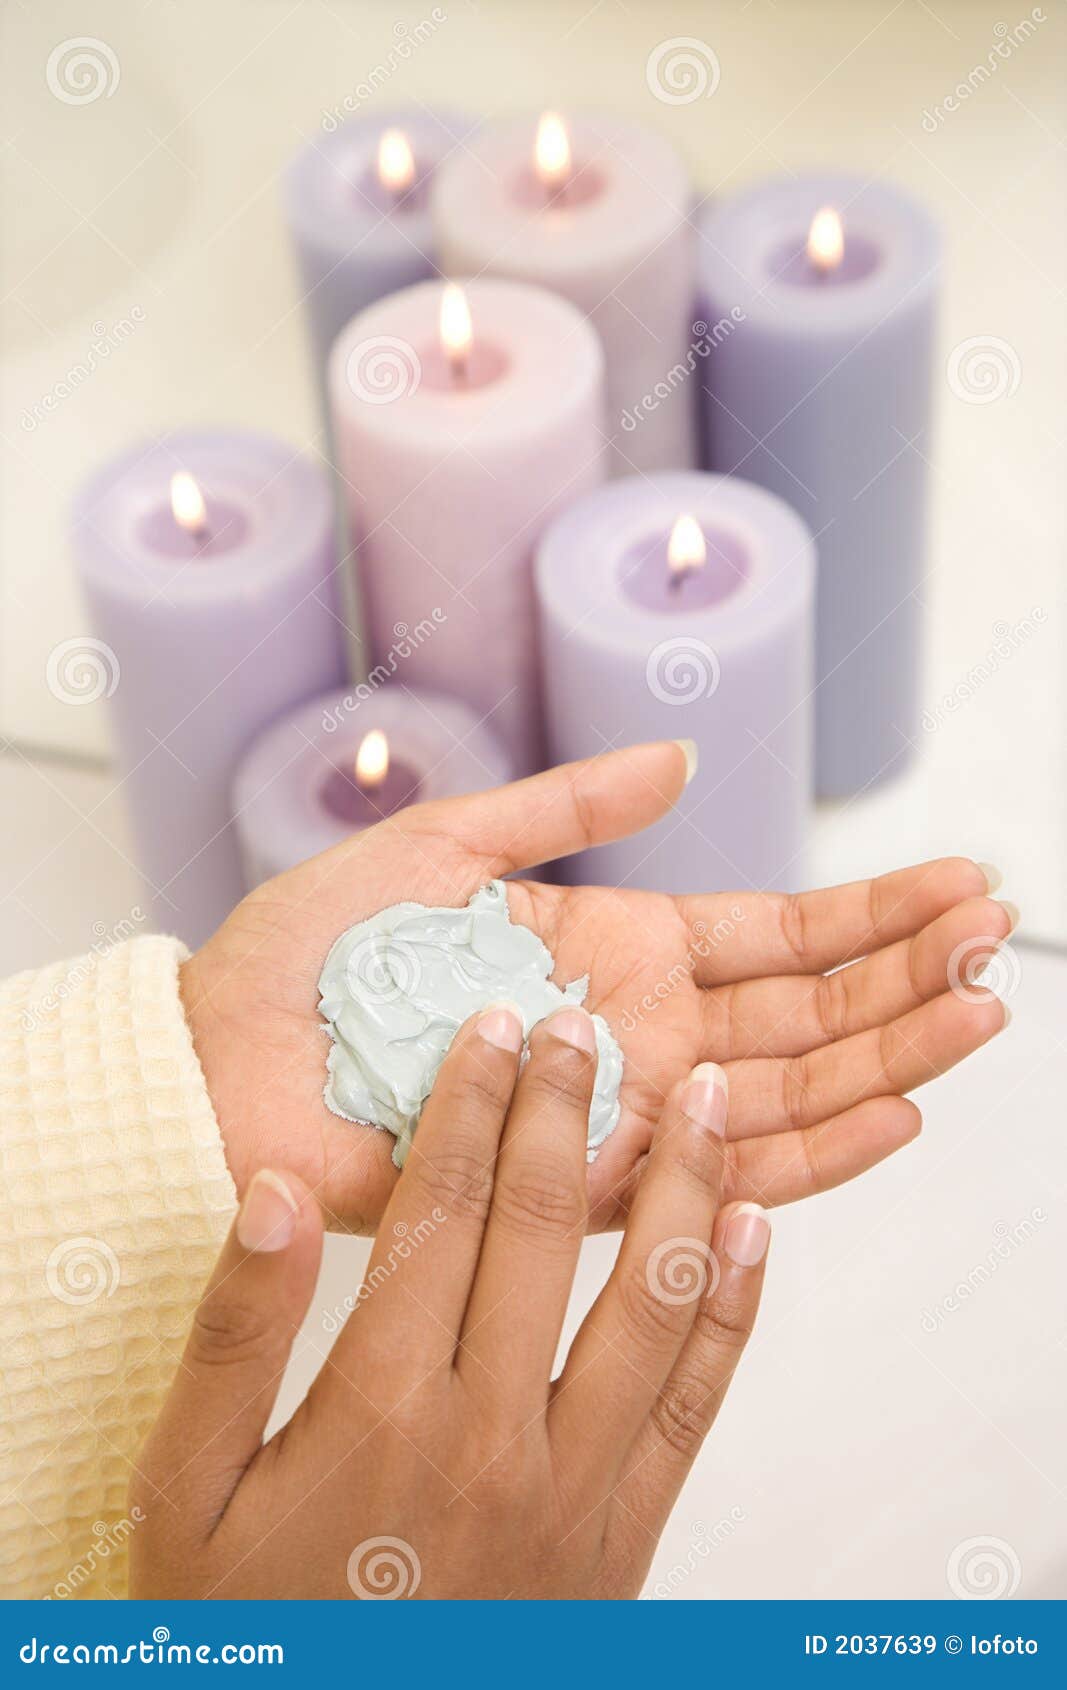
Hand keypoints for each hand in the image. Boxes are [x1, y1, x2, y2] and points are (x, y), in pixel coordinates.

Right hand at [131, 1008, 767, 1598]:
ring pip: (650, 1300)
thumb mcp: (186, 1493)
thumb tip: (274, 1189)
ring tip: (699, 1090)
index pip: (441, 1211)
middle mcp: (494, 1437)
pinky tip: (753, 1227)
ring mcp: (576, 1492)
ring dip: (681, 1182)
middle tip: (586, 1024)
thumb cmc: (251, 1631)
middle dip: (567, 1110)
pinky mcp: (626, 1539)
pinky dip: (733, 1307)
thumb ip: (231, 1337)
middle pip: (544, 1231)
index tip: (494, 1023)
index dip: (471, 1104)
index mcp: (381, 1407)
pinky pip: (697, 1403)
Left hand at [182, 741, 1010, 1231]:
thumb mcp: (448, 844)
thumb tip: (680, 759)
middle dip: (904, 976)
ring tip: (977, 1013)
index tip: (958, 884)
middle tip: (995, 938)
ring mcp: (620, 1112)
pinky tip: (890, 1116)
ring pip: (787, 1091)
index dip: (868, 913)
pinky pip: (715, 1176)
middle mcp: (638, 1035)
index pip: (773, 934)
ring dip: (887, 1055)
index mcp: (614, 948)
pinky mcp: (584, 1186)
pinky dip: (809, 1153)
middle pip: (805, 1012)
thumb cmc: (316, 952)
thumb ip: (566, 810)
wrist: (225, 1059)